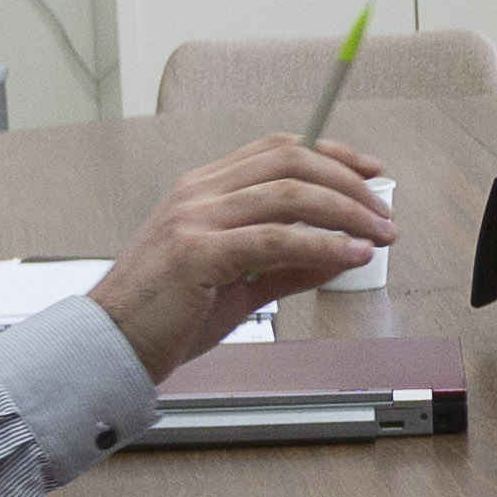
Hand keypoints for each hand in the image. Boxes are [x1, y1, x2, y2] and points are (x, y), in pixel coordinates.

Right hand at [90, 140, 391, 374]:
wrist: (112, 346)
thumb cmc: (167, 315)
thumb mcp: (239, 283)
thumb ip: (288, 264)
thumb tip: (342, 252)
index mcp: (203, 190)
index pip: (278, 149)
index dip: (331, 154)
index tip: (371, 171)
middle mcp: (198, 194)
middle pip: (291, 161)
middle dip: (349, 183)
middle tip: (383, 214)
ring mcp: (194, 219)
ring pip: (289, 194)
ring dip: (346, 212)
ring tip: (379, 235)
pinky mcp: (196, 253)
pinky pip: (275, 239)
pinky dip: (323, 245)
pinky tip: (351, 255)